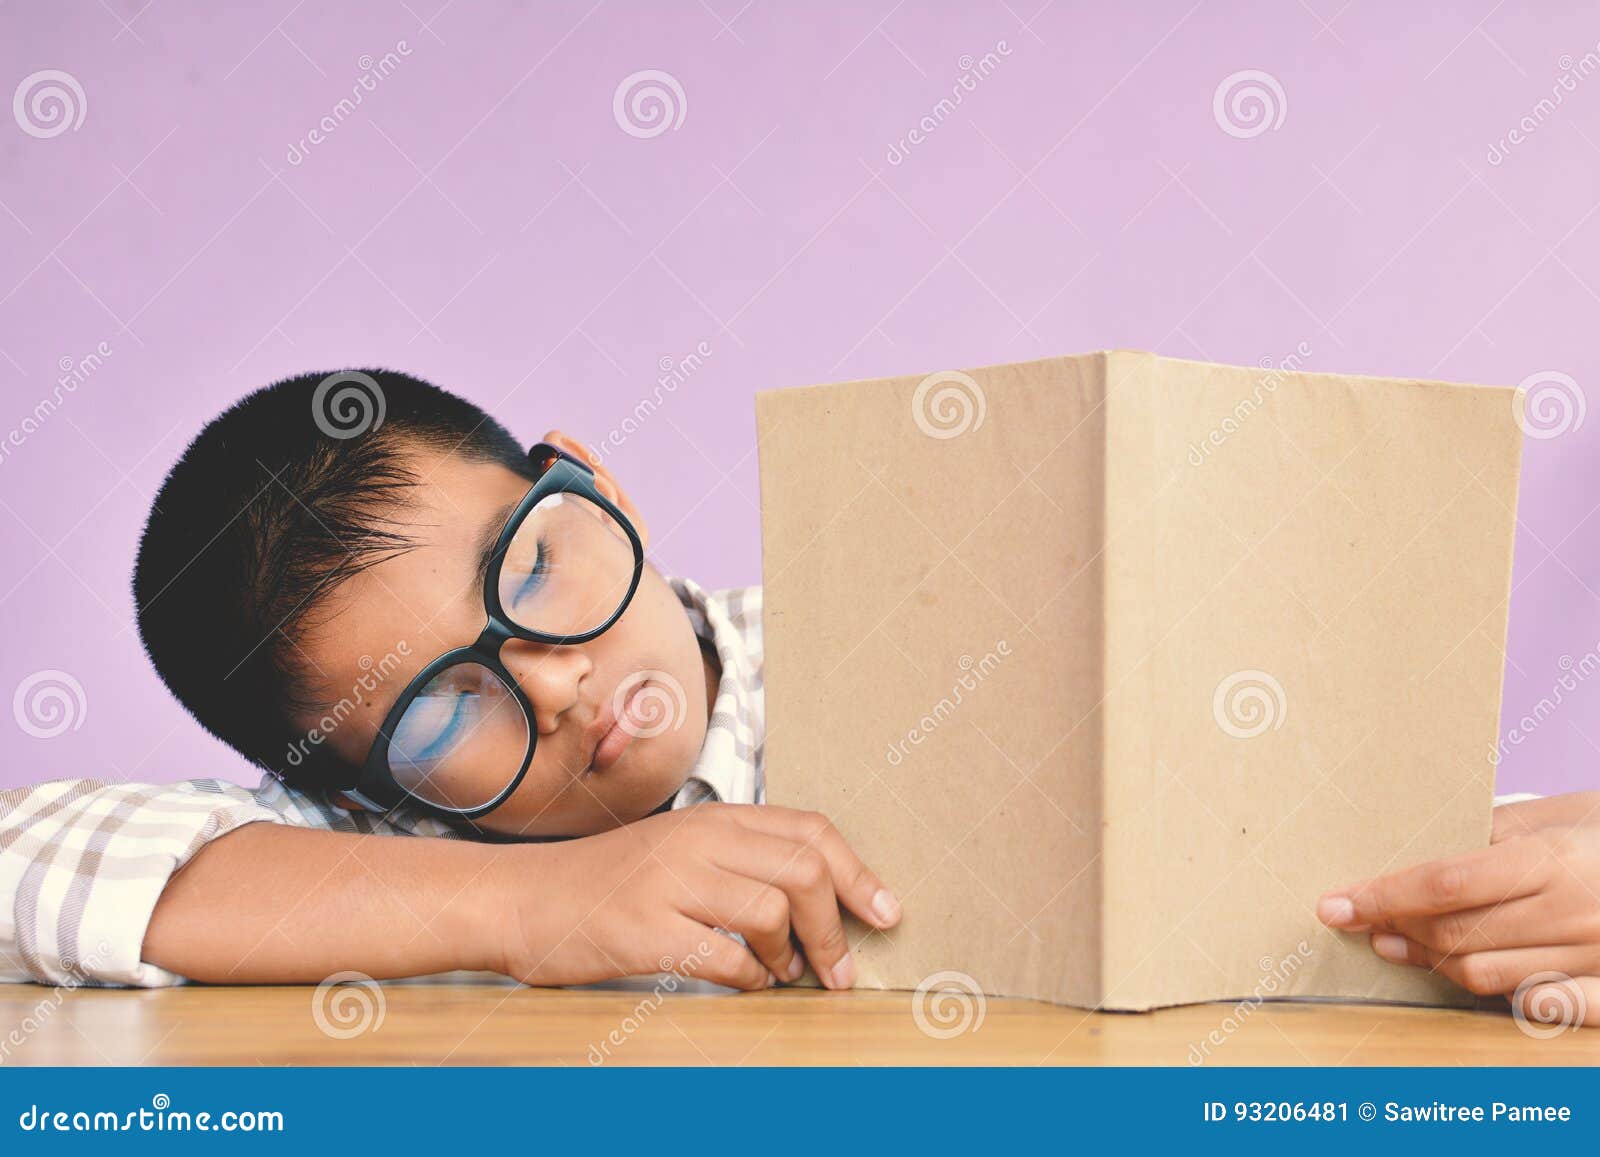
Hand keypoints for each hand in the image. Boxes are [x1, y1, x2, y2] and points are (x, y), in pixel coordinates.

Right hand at [492, 803, 901, 990]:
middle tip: (842, 970)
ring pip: (771, 912)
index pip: (810, 831)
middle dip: (837, 927)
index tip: (887, 912)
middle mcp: (697, 841)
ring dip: (793, 956)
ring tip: (785, 975)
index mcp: (714, 817)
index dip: (859, 873)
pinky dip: (750, 978)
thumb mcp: (679, 849)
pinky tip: (746, 983)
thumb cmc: (607, 883)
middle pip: (803, 870)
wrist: (522, 899)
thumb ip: (740, 861)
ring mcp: (670, 883)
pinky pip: (724, 956)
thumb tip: (818, 899)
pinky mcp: (646, 929)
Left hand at [1315, 792, 1599, 1025]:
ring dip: (1431, 962)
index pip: (1445, 884)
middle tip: (1360, 921)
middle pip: (1456, 934)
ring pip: (1485, 976)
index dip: (1381, 896)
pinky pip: (1544, 1009)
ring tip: (1398, 944)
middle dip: (1396, 929)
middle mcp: (1574, 913)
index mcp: (1551, 859)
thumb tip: (1417, 848)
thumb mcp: (1555, 813)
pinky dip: (1502, 997)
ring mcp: (1596, 957)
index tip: (1334, 904)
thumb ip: (1490, 830)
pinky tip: (1471, 975)